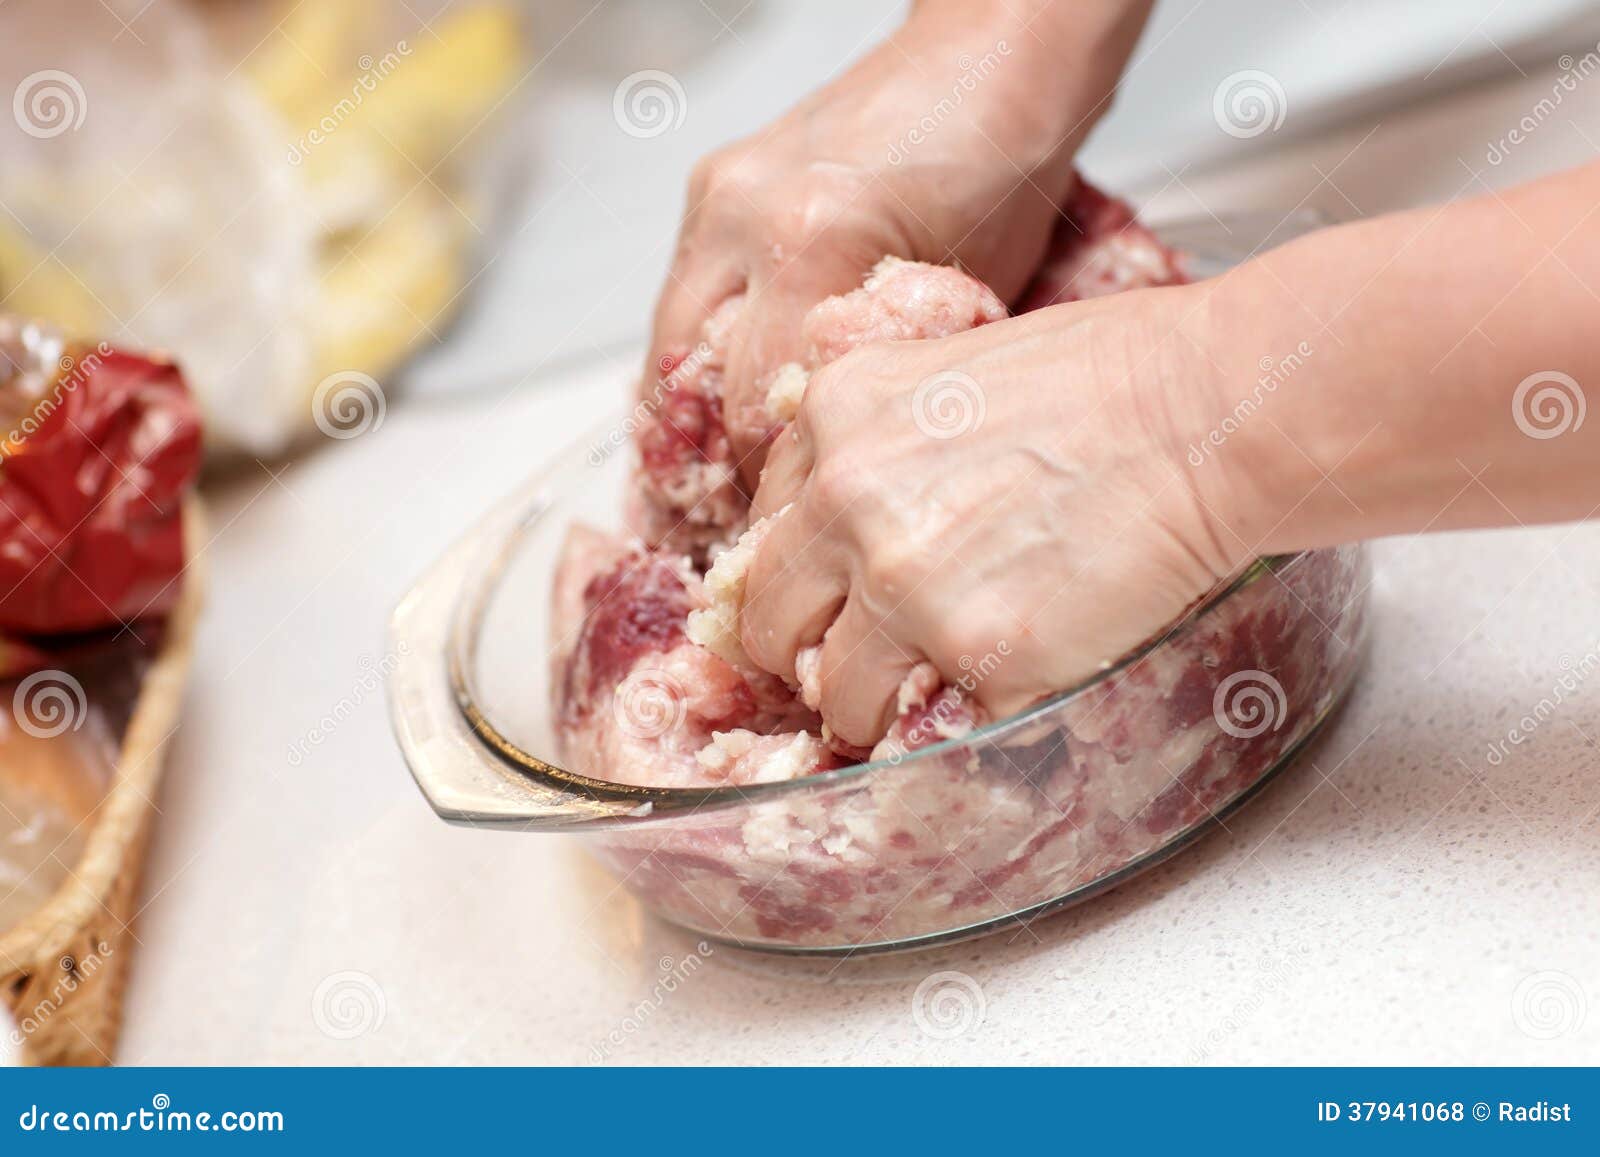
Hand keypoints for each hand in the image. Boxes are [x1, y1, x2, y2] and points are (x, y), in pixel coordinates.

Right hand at [648, 0, 1152, 484]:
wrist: (988, 61)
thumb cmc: (1004, 170)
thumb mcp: (969, 298)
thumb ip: (889, 384)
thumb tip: (837, 473)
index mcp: (816, 241)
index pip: (755, 410)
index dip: (765, 488)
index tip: (777, 537)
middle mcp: (746, 215)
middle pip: (688, 385)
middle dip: (705, 469)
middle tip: (725, 533)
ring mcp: (718, 196)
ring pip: (667, 343)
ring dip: (683, 419)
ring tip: (700, 488)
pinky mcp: (712, 187)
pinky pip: (682, 297)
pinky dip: (696, 360)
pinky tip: (712, 408)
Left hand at [737, 287, 1251, 746]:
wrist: (1210, 412)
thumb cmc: (1112, 377)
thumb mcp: (948, 367)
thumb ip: (877, 436)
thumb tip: (848, 513)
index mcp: (835, 417)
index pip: (763, 529)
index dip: (802, 574)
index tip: (832, 597)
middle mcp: (847, 501)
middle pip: (771, 618)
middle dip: (811, 647)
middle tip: (861, 660)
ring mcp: (906, 586)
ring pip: (837, 692)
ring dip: (872, 703)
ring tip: (930, 689)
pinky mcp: (980, 655)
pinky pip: (930, 724)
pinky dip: (956, 721)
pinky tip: (998, 688)